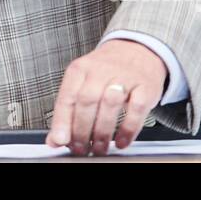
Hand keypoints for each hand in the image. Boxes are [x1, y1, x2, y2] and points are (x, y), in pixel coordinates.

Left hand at [46, 39, 166, 155]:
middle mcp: (101, 70)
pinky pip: (136, 109)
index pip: (67, 96)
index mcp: (80, 69)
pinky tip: (121, 142)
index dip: (62, 121)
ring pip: (110, 104)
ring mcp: (124, 76)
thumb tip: (55, 139)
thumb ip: (67, 110)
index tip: (60, 140)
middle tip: (81, 149)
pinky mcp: (145, 86)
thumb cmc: (106, 71)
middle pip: (87, 100)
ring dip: (103, 131)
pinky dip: (128, 129)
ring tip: (99, 148)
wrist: (137, 50)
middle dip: (82, 130)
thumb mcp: (82, 83)